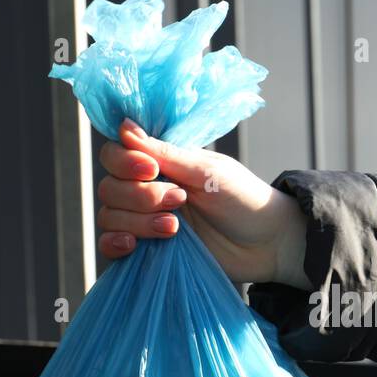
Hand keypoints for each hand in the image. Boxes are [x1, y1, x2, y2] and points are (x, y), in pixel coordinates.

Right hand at [97, 118, 309, 287]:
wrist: (266, 244)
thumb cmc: (244, 200)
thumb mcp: (207, 172)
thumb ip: (165, 153)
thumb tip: (125, 127)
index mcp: (160, 162)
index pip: (115, 153)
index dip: (125, 162)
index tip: (153, 170)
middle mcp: (147, 188)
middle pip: (110, 187)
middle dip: (141, 196)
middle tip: (179, 202)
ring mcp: (145, 220)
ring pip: (110, 216)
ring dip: (138, 221)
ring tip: (175, 228)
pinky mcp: (148, 250)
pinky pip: (110, 246)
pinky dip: (114, 244)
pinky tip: (134, 246)